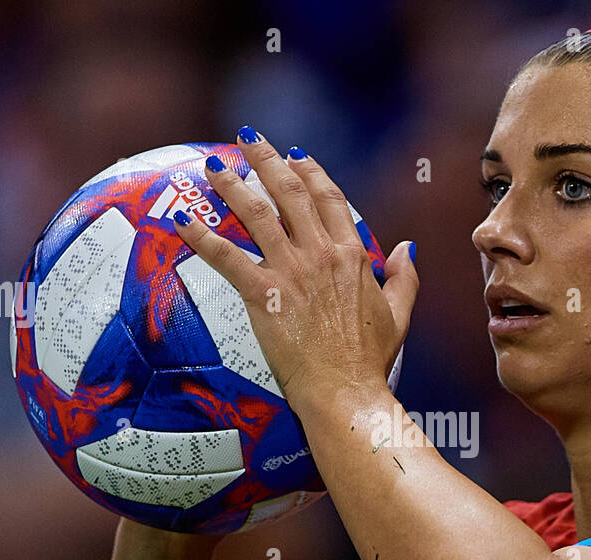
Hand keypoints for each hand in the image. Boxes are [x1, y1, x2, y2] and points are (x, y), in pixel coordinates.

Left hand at [172, 126, 417, 412]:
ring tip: (213, 165)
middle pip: (290, 192)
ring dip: (232, 184)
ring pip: (256, 213)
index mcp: (352, 255)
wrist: (347, 390)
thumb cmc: (370, 360)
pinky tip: (182, 220)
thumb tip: (408, 248)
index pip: (329, 198)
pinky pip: (226, 256)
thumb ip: (405, 276)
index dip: (310, 172)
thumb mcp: (399, 313)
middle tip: (247, 139)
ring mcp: (291, 271)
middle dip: (266, 159)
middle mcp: (320, 254)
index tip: (296, 155)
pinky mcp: (263, 294)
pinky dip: (202, 235)